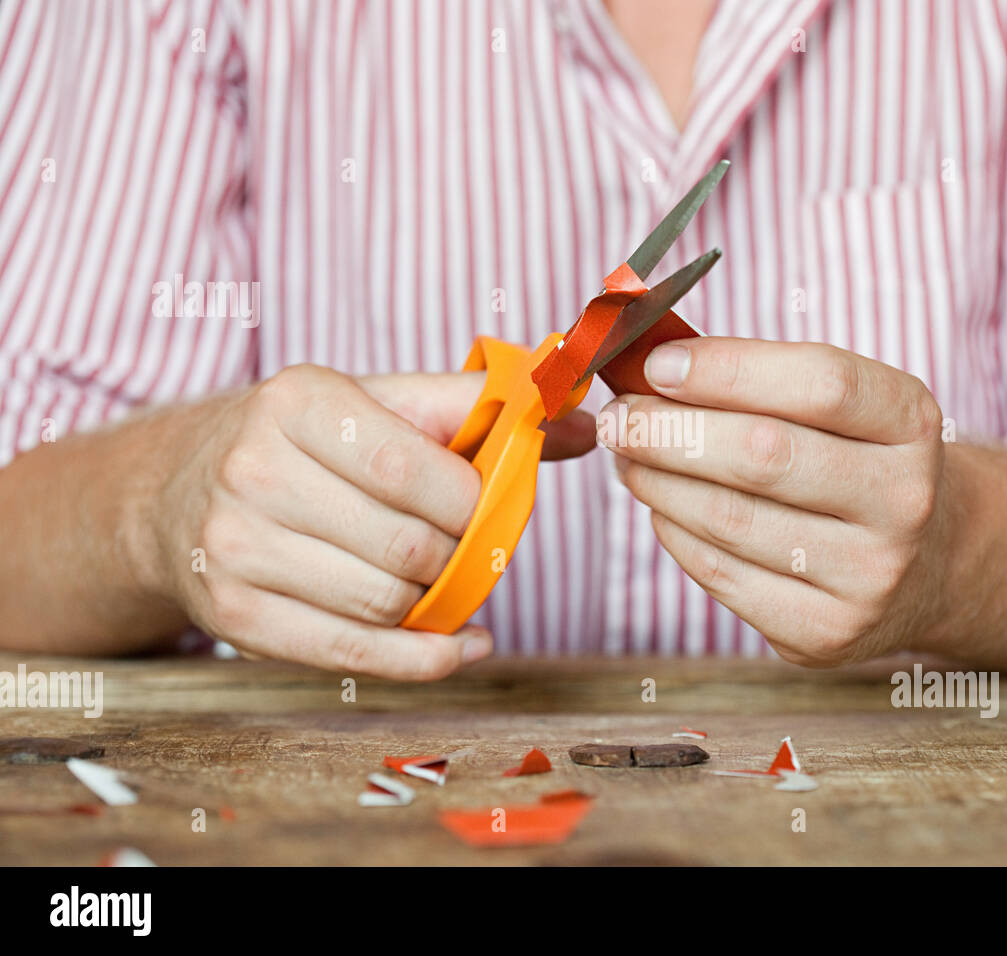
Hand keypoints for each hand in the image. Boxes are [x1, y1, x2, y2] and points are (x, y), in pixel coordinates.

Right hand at [141, 364, 594, 678]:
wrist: (179, 492)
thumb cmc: (307, 442)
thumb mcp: (379, 402)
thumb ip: (479, 407)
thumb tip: (583, 419)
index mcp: (296, 401)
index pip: (416, 470)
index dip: (472, 500)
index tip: (481, 501)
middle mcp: (252, 471)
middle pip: (407, 547)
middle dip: (460, 554)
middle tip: (468, 545)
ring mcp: (235, 550)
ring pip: (385, 604)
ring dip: (438, 601)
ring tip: (444, 579)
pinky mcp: (234, 617)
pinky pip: (352, 655)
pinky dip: (425, 658)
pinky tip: (462, 642)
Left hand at [602, 338, 948, 666]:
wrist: (929, 565)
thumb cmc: (857, 462)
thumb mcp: (845, 408)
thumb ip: (761, 378)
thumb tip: (649, 364)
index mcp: (913, 425)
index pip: (820, 384)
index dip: (726, 369)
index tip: (656, 363)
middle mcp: (904, 502)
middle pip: (763, 455)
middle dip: (668, 429)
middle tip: (619, 415)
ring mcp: (868, 576)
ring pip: (730, 520)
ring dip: (658, 481)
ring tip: (630, 455)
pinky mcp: (825, 633)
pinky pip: (721, 575)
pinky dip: (675, 532)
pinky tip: (662, 506)